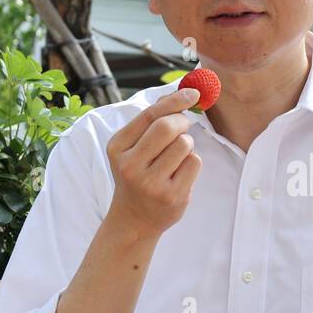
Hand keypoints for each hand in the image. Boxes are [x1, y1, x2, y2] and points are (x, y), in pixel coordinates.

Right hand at [103, 87, 202, 237]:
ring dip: (187, 144)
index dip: (175, 100)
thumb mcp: (133, 148)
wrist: (134, 219)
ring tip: (176, 156)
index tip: (193, 93)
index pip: (150, 115)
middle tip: (183, 126)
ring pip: (184, 144)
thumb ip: (150, 121)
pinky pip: (194, 163)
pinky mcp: (172, 196)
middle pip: (167, 127)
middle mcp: (130, 165)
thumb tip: (177, 93)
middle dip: (182, 121)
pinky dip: (192, 162)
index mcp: (118, 147)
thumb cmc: (137, 175)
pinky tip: (179, 173)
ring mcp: (151, 183)